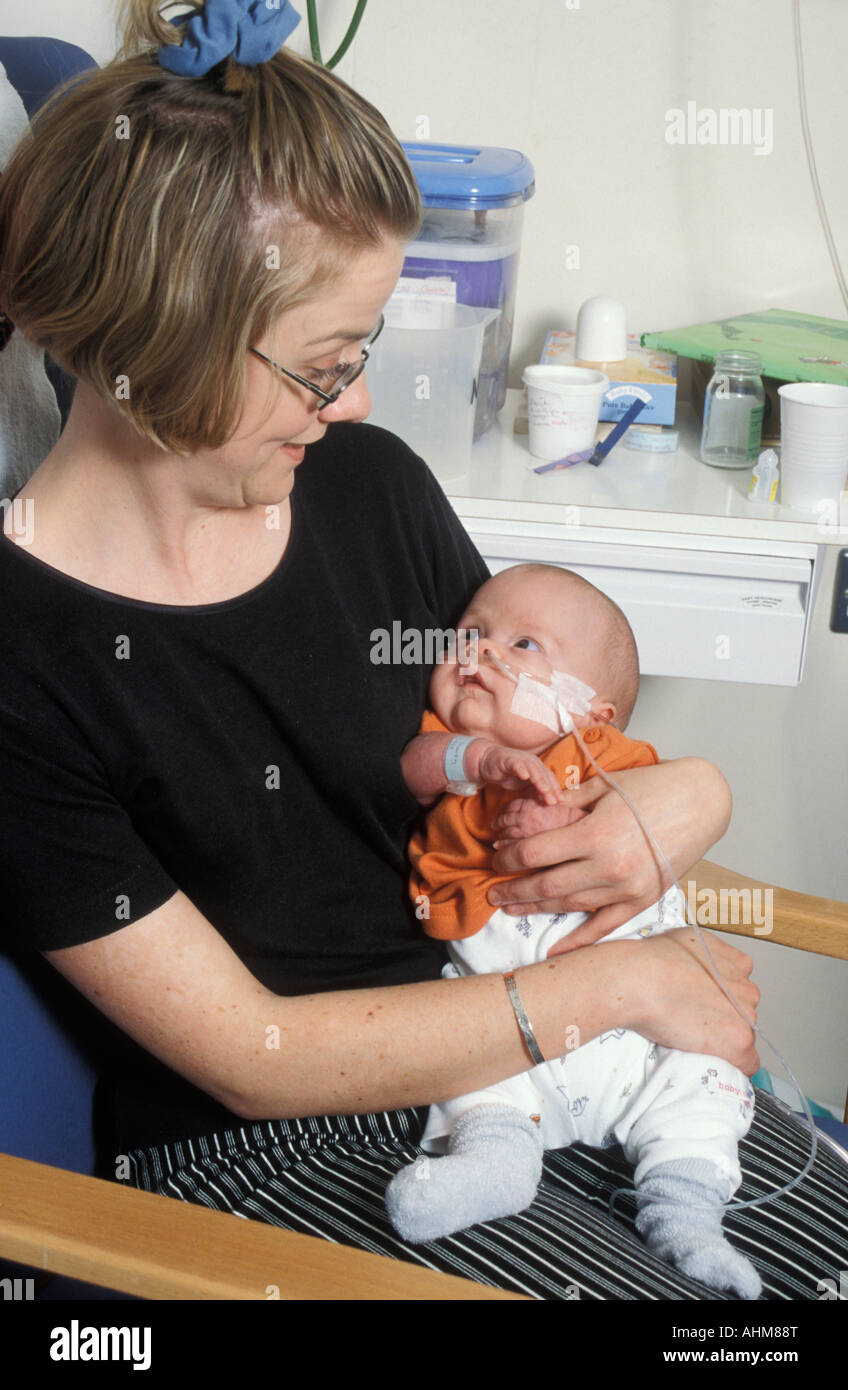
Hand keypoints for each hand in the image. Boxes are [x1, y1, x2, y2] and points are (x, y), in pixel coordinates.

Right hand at [476, 744, 563, 805]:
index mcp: (538, 768)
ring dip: (539, 780)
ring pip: (533, 770)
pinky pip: (516, 765)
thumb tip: (548, 804)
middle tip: (554, 801)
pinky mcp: (509, 760)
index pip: (550, 780)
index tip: (561, 802)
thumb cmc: (509, 774)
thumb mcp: (524, 786)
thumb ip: (535, 792)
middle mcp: (532, 762)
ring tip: (544, 790)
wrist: (488, 761)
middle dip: (550, 789)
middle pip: (544, 776)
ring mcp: (521, 759)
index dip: (556, 790)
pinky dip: (521, 769)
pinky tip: (524, 776)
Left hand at [486, 758, 731, 947]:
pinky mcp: (642, 900)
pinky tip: (555, 951)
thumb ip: (565, 803)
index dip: (509, 857)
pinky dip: (578, 941)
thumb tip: (530, 813)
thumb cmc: (653, 787)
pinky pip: (604, 926)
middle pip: (546, 884)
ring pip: (570, 905)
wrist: (703, 801)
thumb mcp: (603, 787)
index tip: (495, 858)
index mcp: (595, 834)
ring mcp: (627, 888)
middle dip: (514, 890)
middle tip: (492, 893)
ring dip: (537, 908)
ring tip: (512, 908)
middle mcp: (609, 867)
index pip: (535, 853)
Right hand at [619, 927, 759, 1074]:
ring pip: (743, 1034)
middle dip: (724, 1017)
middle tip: (695, 1020)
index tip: (704, 1002)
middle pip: (743, 1011)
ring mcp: (745, 1016)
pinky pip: (747, 1062)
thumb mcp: (686, 941)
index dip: (720, 996)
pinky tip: (715, 1060)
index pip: (740, 987)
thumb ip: (704, 956)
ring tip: (694, 1037)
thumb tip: (695, 966)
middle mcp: (747, 988)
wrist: (640, 981)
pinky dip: (733, 1064)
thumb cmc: (653, 962)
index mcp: (738, 963)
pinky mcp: (739, 1042)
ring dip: (725, 1039)